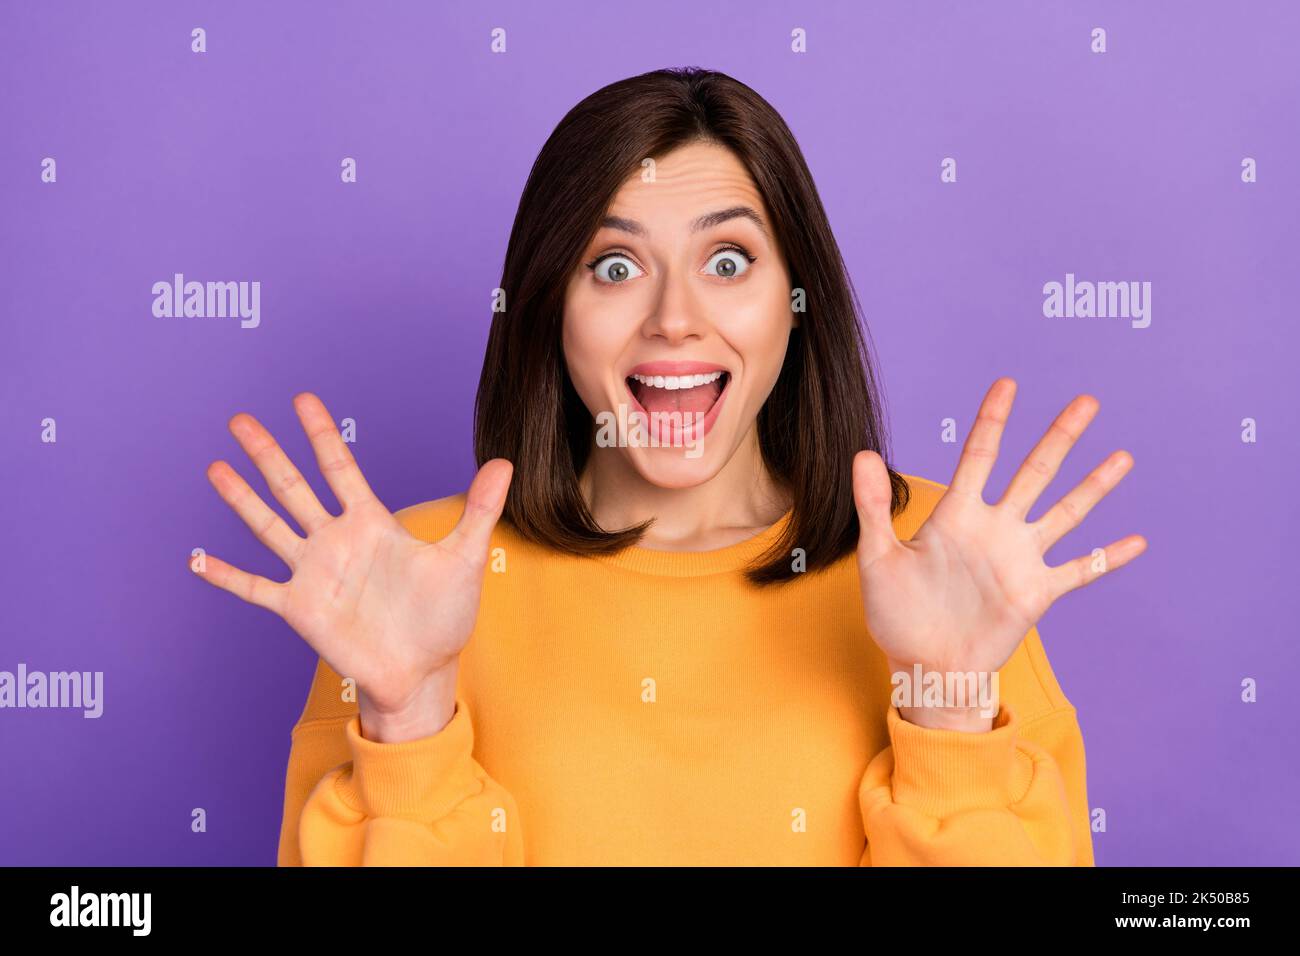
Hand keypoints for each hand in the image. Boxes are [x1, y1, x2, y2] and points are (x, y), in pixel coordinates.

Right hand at [191, 392, 512, 740]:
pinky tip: (195, 560)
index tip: (302, 400)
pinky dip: (226, 576)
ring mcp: (314, 573)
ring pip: (269, 527)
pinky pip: (255, 588)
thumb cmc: (444, 617)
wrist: (423, 672)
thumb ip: (480, 510)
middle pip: (294, 487)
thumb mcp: (465, 558)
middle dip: (268, 453)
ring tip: (215, 468)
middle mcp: (336, 541)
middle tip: (240, 419)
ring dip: (242, 499)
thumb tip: (506, 462)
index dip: (321, 434)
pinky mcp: (300, 609)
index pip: (340, 468)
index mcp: (371, 523)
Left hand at [852, 378, 1145, 729]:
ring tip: (1123, 456)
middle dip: (1060, 437)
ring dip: (1094, 486)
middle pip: (1034, 472)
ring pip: (1066, 512)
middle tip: (1087, 401)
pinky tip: (1136, 541)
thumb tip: (862, 454)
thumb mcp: (877, 558)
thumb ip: (873, 508)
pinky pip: (1080, 570)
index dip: (994, 420)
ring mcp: (1020, 559)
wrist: (924, 667)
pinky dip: (1108, 557)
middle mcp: (995, 529)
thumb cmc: (897, 615)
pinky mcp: (1037, 593)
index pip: (980, 456)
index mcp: (956, 515)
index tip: (1008, 384)